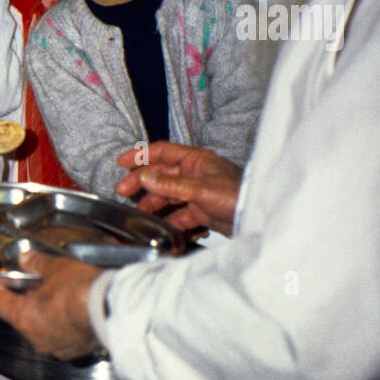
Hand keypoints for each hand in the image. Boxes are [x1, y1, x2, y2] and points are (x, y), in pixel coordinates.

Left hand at [0, 250, 102, 358]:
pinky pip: (58, 336)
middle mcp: (35, 336)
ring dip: (41, 312)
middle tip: (28, 283)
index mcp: (23, 317)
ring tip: (53, 295)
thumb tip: (27, 258)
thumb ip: (37, 263)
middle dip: (22, 298)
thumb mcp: (56, 268)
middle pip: (18, 315)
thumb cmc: (83, 292)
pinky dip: (59, 324)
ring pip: (39, 327)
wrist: (111, 311)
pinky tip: (69, 311)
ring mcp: (54, 347)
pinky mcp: (72, 351)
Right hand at [115, 142, 241, 235]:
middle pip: (161, 175)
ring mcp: (197, 193)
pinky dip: (169, 220)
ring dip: (153, 204)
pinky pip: (179, 214)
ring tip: (140, 214)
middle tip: (123, 192)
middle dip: (142, 183)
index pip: (162, 153)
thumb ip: (170, 184)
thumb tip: (144, 177)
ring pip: (167, 196)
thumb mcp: (200, 188)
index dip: (141, 156)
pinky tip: (161, 226)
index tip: (122, 162)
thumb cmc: (237, 195)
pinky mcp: (201, 211)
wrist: (257, 218)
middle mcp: (194, 174)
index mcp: (195, 160)